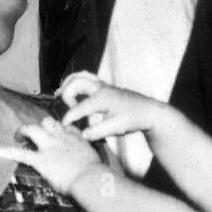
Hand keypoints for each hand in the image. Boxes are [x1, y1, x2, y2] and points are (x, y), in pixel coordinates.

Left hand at [0, 115, 101, 194]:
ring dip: (24, 131)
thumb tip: (90, 167)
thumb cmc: (98, 175)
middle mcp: (62, 137)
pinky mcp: (41, 159)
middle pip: (48, 122)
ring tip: (19, 135)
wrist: (91, 179)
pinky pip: (22, 153)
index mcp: (77, 138)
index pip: (65, 126)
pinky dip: (8, 151)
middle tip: (35, 133)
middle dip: (41, 126)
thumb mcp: (96, 162)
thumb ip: (89, 159)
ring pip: (34, 129)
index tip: (57, 133)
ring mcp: (50, 146)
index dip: (59, 129)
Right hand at [57, 71, 176, 142]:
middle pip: (76, 83)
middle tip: (69, 109)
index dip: (69, 117)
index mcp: (102, 99)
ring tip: (64, 97)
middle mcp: (101, 89)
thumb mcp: (117, 128)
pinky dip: (76, 82)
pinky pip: (86, 77)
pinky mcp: (104, 86)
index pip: (79, 107)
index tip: (63, 126)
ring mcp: (103, 85)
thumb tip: (83, 134)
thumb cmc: (133, 119)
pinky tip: (75, 94)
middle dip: (67, 95)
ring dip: (69, 85)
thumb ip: (98, 132)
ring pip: (80, 76)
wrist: (148, 111)